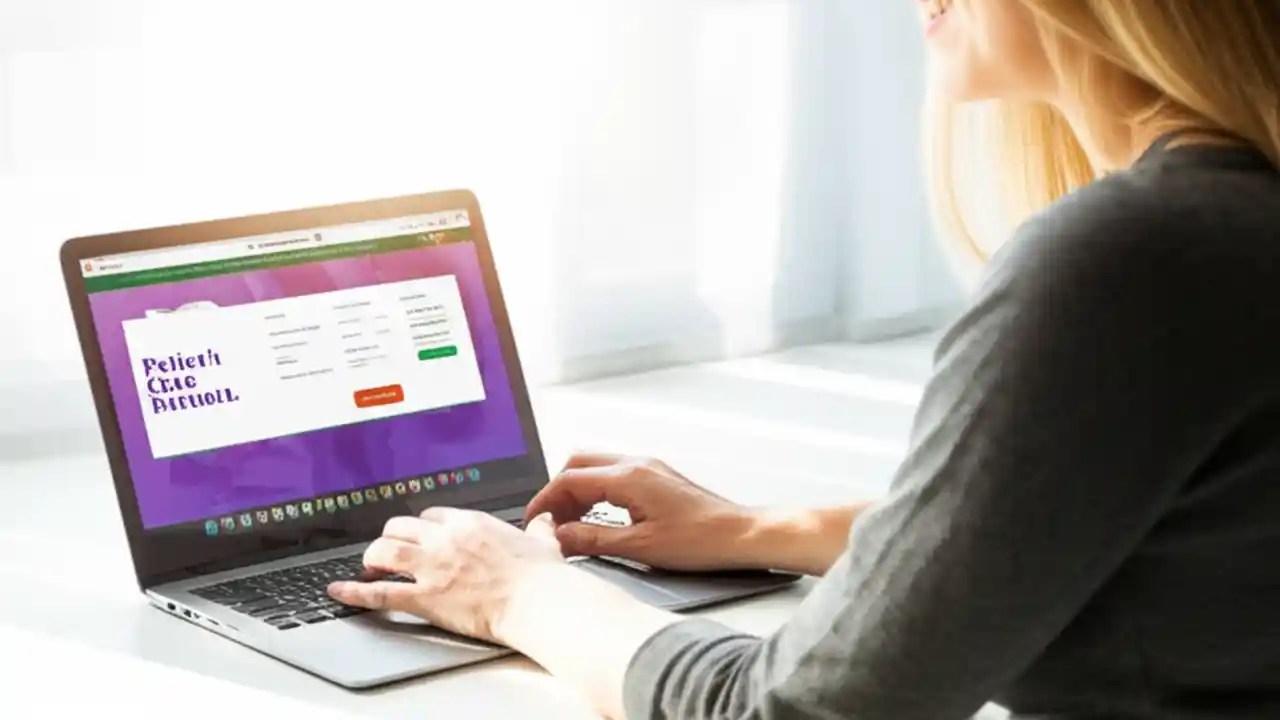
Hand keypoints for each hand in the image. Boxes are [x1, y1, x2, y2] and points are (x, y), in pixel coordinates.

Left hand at [327, 508, 564, 643]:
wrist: (538, 601)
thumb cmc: (542, 577)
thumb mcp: (543, 543)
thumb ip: (539, 529)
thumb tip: (545, 521)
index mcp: (471, 523)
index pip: (432, 515)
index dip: (422, 526)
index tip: (422, 536)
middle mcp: (446, 539)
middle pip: (400, 527)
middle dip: (391, 538)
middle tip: (390, 551)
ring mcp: (432, 567)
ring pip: (384, 550)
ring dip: (373, 557)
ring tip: (371, 566)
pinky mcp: (425, 597)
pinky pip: (379, 592)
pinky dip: (355, 591)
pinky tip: (339, 591)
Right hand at [524, 453, 758, 571]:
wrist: (740, 534)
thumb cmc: (699, 541)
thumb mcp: (640, 547)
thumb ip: (594, 539)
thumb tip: (560, 536)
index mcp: (628, 477)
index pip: (570, 479)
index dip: (545, 501)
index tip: (534, 522)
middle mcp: (636, 464)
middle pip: (578, 463)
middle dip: (558, 491)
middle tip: (552, 524)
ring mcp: (648, 467)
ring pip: (596, 468)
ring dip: (578, 492)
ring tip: (573, 526)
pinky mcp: (656, 477)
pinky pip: (614, 476)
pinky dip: (597, 493)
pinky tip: (598, 519)